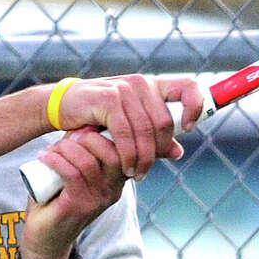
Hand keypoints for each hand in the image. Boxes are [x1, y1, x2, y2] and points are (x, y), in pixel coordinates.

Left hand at [20, 126, 129, 258]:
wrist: (46, 238)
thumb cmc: (59, 199)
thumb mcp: (75, 169)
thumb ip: (83, 149)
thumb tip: (85, 117)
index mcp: (117, 179)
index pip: (126, 149)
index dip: (106, 132)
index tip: (82, 128)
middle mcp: (113, 190)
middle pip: (114, 153)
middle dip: (88, 137)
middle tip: (68, 138)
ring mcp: (97, 200)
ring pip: (89, 162)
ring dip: (67, 149)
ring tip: (51, 151)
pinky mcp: (79, 206)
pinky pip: (73, 174)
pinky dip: (57, 160)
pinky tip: (45, 157)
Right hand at [52, 74, 203, 182]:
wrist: (63, 106)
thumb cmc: (98, 116)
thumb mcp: (129, 126)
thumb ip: (153, 137)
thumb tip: (178, 152)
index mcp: (152, 86)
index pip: (187, 87)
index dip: (195, 106)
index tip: (187, 129)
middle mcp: (141, 84)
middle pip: (164, 121)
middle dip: (157, 151)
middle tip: (146, 170)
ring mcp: (125, 89)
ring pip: (146, 131)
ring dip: (142, 159)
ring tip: (135, 174)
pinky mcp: (108, 99)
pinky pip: (126, 133)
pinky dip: (127, 155)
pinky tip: (124, 167)